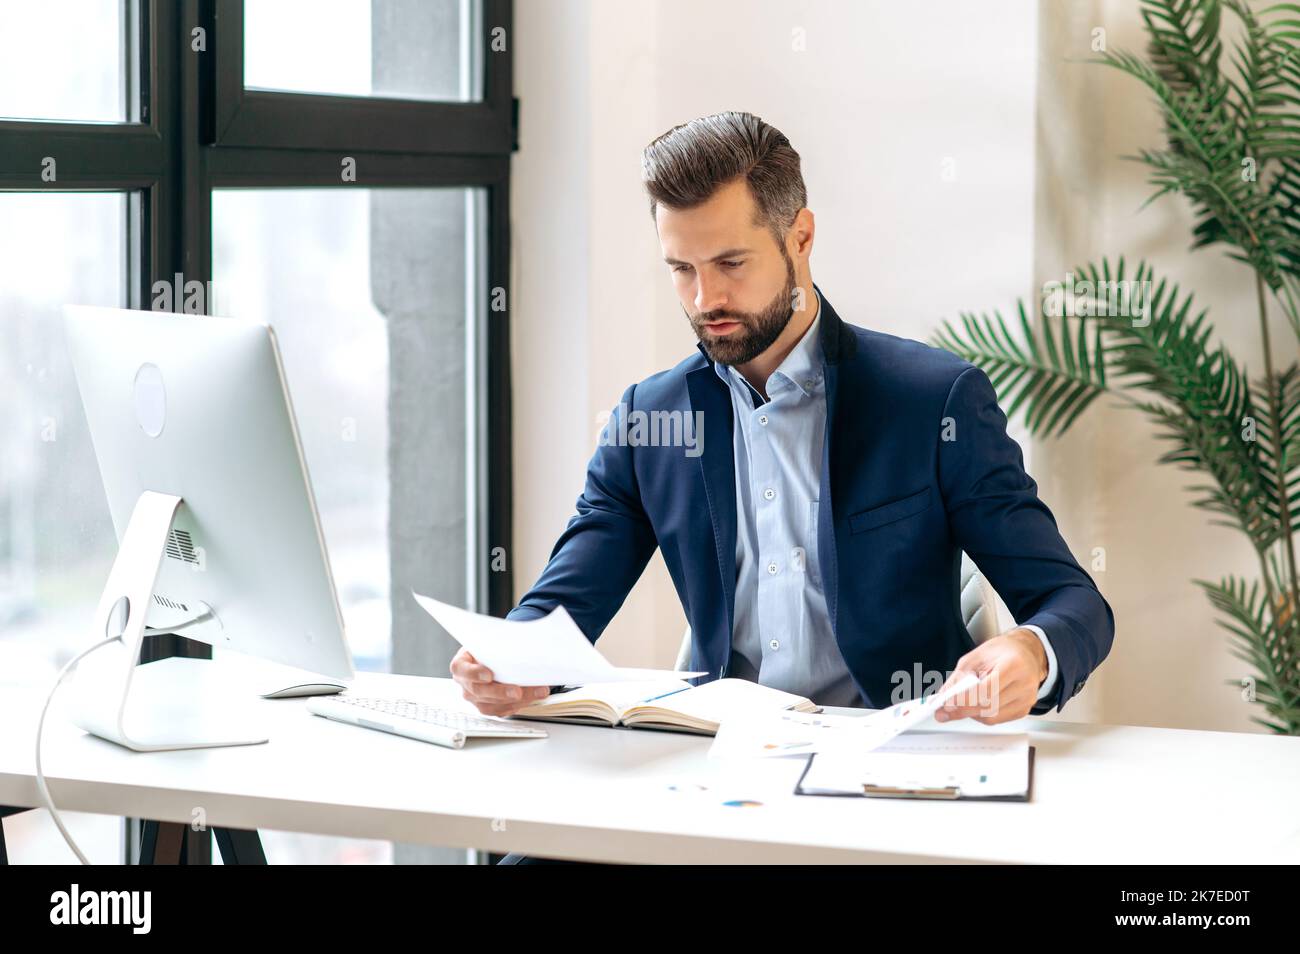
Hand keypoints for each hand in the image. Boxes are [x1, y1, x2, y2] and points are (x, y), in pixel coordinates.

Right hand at [449, 647, 551, 716]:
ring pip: (492, 705)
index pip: (462, 670)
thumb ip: (496, 645)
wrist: (489, 658)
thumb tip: (519, 644)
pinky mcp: (487, 707)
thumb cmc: (487, 649)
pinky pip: (501, 710)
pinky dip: (519, 705)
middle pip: (479, 691)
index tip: (489, 675)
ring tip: (536, 692)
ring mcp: (475, 698)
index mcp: (461, 665)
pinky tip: (532, 697)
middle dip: (501, 692)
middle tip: (517, 692)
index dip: (474, 674)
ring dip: (517, 700)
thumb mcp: (487, 642)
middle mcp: (465, 684)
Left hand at [933, 628, 1047, 724]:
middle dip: (962, 710)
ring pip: (991, 717)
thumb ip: (957, 679)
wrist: (1025, 653)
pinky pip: (998, 719)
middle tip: (944, 710)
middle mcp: (1024, 684)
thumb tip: (942, 700)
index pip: (986, 690)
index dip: (964, 700)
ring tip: (963, 702)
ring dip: (971, 713)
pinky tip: (978, 703)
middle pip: (988, 706)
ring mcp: (1026, 699)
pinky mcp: (1024, 710)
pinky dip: (982, 714)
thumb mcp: (974, 657)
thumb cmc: (1001, 652)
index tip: (946, 705)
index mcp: (1013, 665)